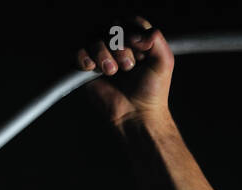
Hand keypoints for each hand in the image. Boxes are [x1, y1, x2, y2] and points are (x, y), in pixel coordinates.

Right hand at [75, 15, 172, 129]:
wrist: (137, 114)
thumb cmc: (152, 91)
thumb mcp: (163, 63)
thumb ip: (157, 41)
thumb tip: (141, 32)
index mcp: (135, 41)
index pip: (128, 22)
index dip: (131, 32)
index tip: (139, 48)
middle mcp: (117, 45)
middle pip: (110, 27)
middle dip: (119, 46)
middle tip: (128, 66)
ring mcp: (101, 54)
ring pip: (93, 37)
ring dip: (103, 53)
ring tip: (112, 71)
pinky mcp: (87, 67)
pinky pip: (77, 51)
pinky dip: (84, 57)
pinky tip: (93, 69)